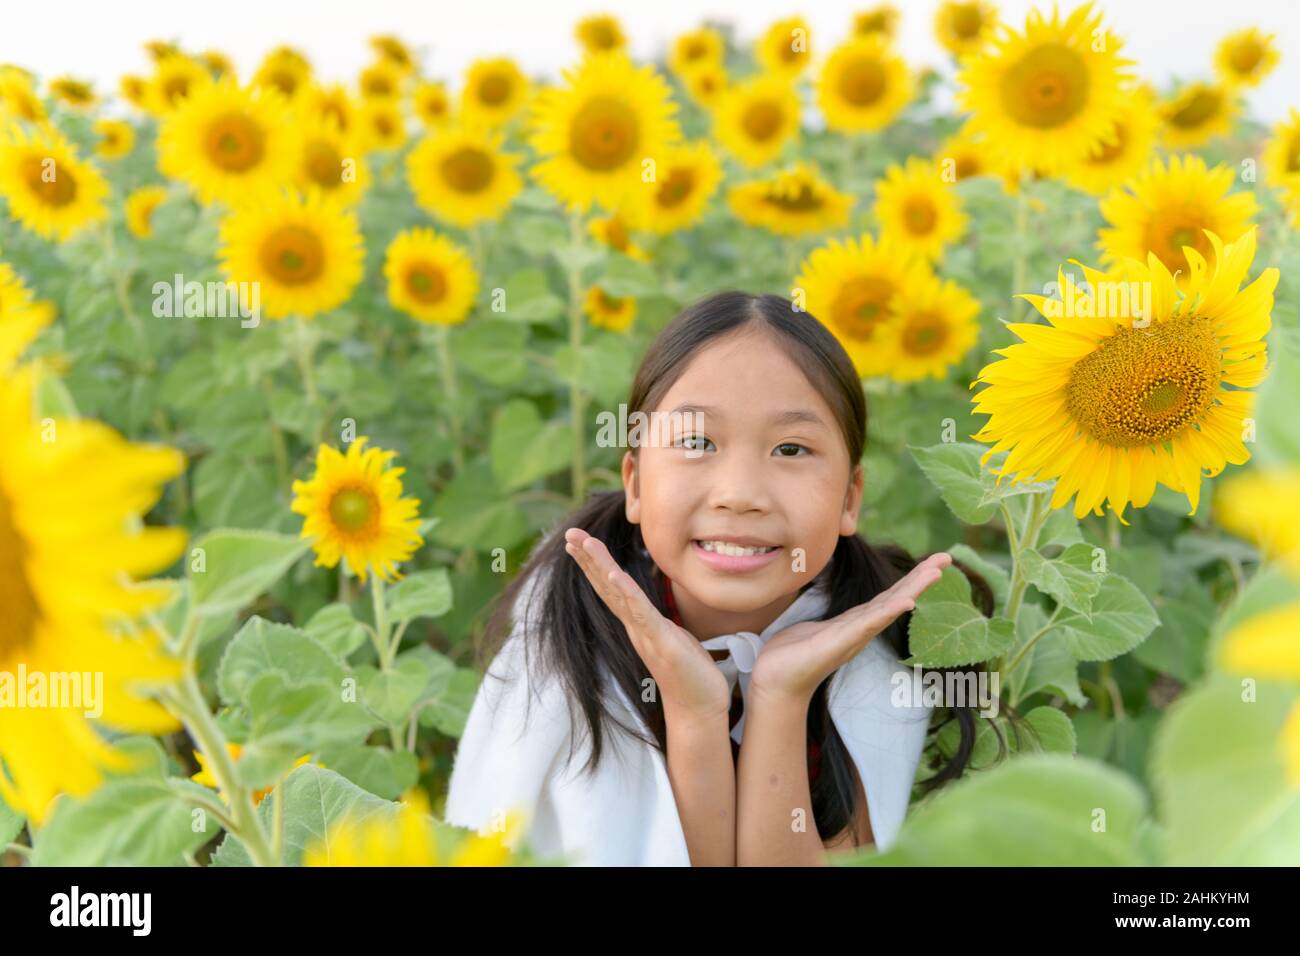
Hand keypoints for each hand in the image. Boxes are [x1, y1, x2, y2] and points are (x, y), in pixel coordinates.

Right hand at [563, 528, 732, 723]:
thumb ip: (662, 624)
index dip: (596, 564)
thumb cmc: (691, 675)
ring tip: (583, 542)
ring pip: (617, 593)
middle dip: (588, 559)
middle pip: (606, 586)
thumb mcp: (675, 639)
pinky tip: (613, 575)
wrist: (698, 711)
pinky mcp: (660, 642)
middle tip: (569, 533)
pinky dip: (625, 592)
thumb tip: (659, 614)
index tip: (580, 541)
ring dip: (599, 566)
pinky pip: (640, 612)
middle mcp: (636, 627)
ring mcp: (645, 634)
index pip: (612, 588)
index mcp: (639, 623)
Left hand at [751, 552, 953, 703]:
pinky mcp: (839, 642)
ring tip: (935, 571)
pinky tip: (908, 602)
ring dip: (913, 588)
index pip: (888, 596)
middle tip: (947, 557)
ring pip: (888, 607)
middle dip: (921, 577)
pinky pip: (868, 623)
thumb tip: (828, 610)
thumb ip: (828, 621)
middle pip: (896, 597)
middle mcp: (860, 629)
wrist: (775, 682)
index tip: (933, 561)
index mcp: (855, 623)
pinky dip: (888, 612)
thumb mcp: (813, 629)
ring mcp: (853, 636)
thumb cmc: (791, 655)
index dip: (911, 578)